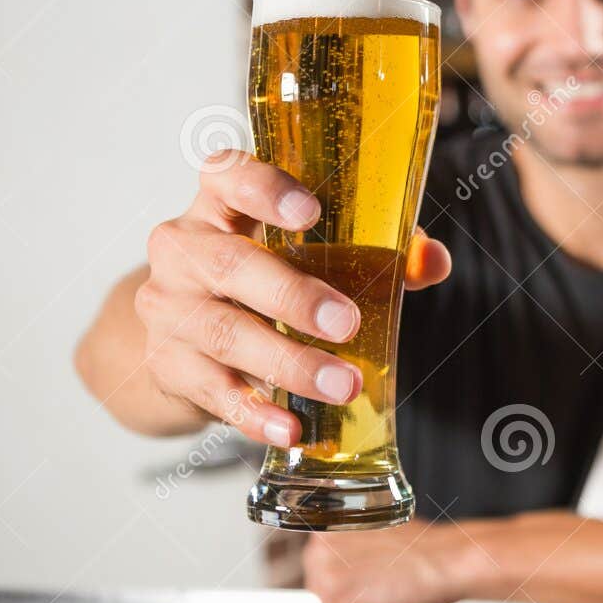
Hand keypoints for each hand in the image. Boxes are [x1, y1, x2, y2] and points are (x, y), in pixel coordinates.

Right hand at [133, 149, 450, 445]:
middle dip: (292, 295)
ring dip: (288, 362)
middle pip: (230, 263)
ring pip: (225, 332)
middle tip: (346, 322)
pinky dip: (256, 414)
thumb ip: (374, 250)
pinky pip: (214, 392)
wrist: (179, 336)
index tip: (310, 212)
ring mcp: (169, 309)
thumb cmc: (258, 278)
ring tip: (342, 383)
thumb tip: (432, 260)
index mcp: (219, 206)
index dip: (264, 189)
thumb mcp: (306, 253)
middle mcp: (185, 250)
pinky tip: (290, 427)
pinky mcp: (169, 366)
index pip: (227, 176)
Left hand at [302, 524, 464, 602]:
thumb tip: (349, 554)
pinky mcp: (336, 592)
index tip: (370, 566)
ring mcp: (326, 566)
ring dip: (350, 601)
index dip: (347, 568)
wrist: (446, 560)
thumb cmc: (424, 548)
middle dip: (344, 586)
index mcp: (332, 521)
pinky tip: (377, 599)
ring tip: (378, 587)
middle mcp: (321, 540)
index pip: (319, 559)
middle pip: (317, 580)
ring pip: (324, 598)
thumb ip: (354, 539)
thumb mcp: (380, 531)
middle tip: (376, 579)